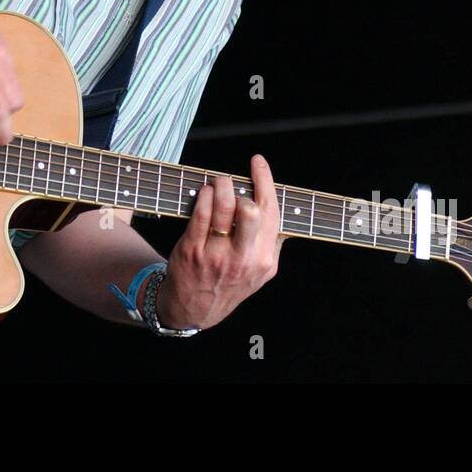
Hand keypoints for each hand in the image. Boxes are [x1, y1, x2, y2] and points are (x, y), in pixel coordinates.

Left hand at [156, 153, 285, 328]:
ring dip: (219, 185)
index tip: (257, 162)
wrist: (196, 309)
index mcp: (263, 259)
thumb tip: (278, 209)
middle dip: (240, 188)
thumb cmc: (230, 283)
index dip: (265, 181)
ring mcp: (216, 254)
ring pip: (222, 207)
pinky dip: (203, 196)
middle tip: (232, 182)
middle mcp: (242, 257)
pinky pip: (200, 214)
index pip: (270, 212)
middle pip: (249, 210)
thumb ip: (272, 243)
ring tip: (217, 183)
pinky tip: (205, 193)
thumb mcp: (260, 272)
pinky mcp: (192, 250)